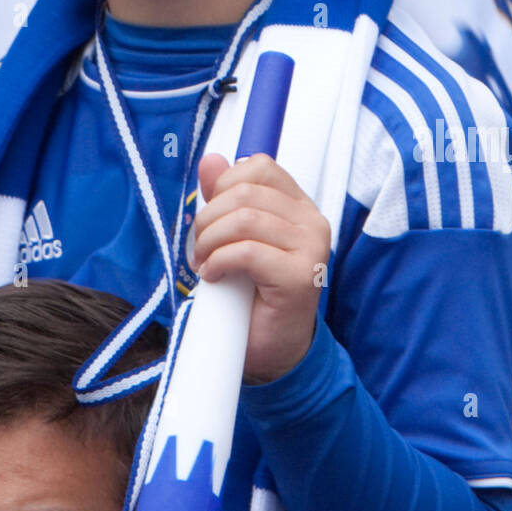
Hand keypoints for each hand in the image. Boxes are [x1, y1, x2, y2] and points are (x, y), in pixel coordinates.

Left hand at [192, 152, 330, 384]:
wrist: (274, 350)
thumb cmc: (254, 294)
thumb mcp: (233, 237)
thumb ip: (225, 198)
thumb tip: (210, 160)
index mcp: (298, 206)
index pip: (260, 167)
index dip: (224, 186)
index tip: (211, 216)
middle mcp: (312, 221)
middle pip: (246, 193)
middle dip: (208, 219)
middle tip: (199, 249)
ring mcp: (311, 248)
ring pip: (244, 219)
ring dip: (210, 242)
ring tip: (205, 263)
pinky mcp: (301, 277)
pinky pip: (248, 252)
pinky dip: (219, 261)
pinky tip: (213, 275)